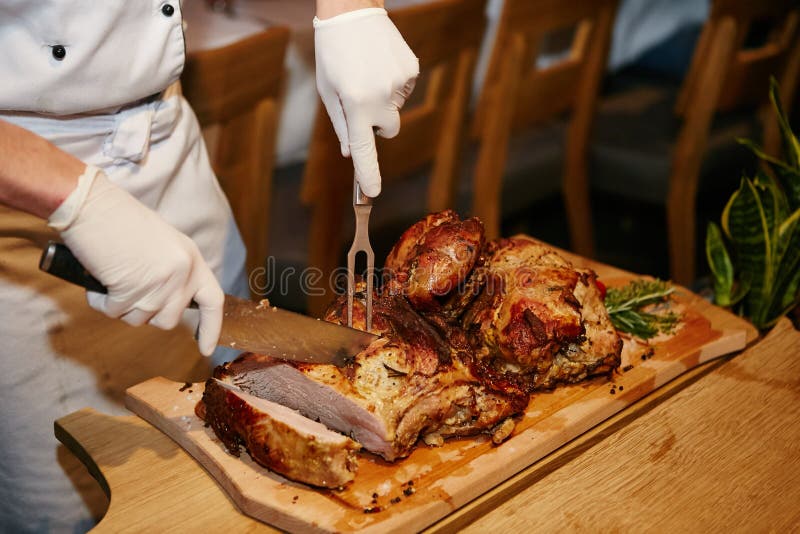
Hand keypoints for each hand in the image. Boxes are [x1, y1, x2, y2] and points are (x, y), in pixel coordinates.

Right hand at [48, 166, 223, 355]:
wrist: (93, 205)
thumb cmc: (121, 221)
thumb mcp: (162, 245)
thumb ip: (173, 273)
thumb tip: (170, 304)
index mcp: (192, 260)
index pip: (213, 301)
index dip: (211, 327)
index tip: (206, 348)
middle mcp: (182, 274)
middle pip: (169, 320)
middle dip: (146, 312)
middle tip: (127, 288)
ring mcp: (159, 283)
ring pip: (140, 319)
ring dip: (121, 305)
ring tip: (113, 276)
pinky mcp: (133, 289)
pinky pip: (115, 312)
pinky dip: (102, 300)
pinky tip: (100, 277)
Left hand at [314, 8, 418, 196]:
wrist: (352, 11)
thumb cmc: (333, 52)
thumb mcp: (328, 90)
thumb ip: (341, 124)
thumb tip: (351, 152)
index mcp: (356, 104)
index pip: (364, 148)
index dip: (368, 173)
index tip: (372, 193)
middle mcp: (381, 97)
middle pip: (388, 129)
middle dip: (378, 123)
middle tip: (361, 100)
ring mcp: (400, 83)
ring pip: (395, 107)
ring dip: (383, 97)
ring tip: (368, 71)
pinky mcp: (412, 70)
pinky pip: (404, 89)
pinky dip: (393, 82)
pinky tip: (380, 63)